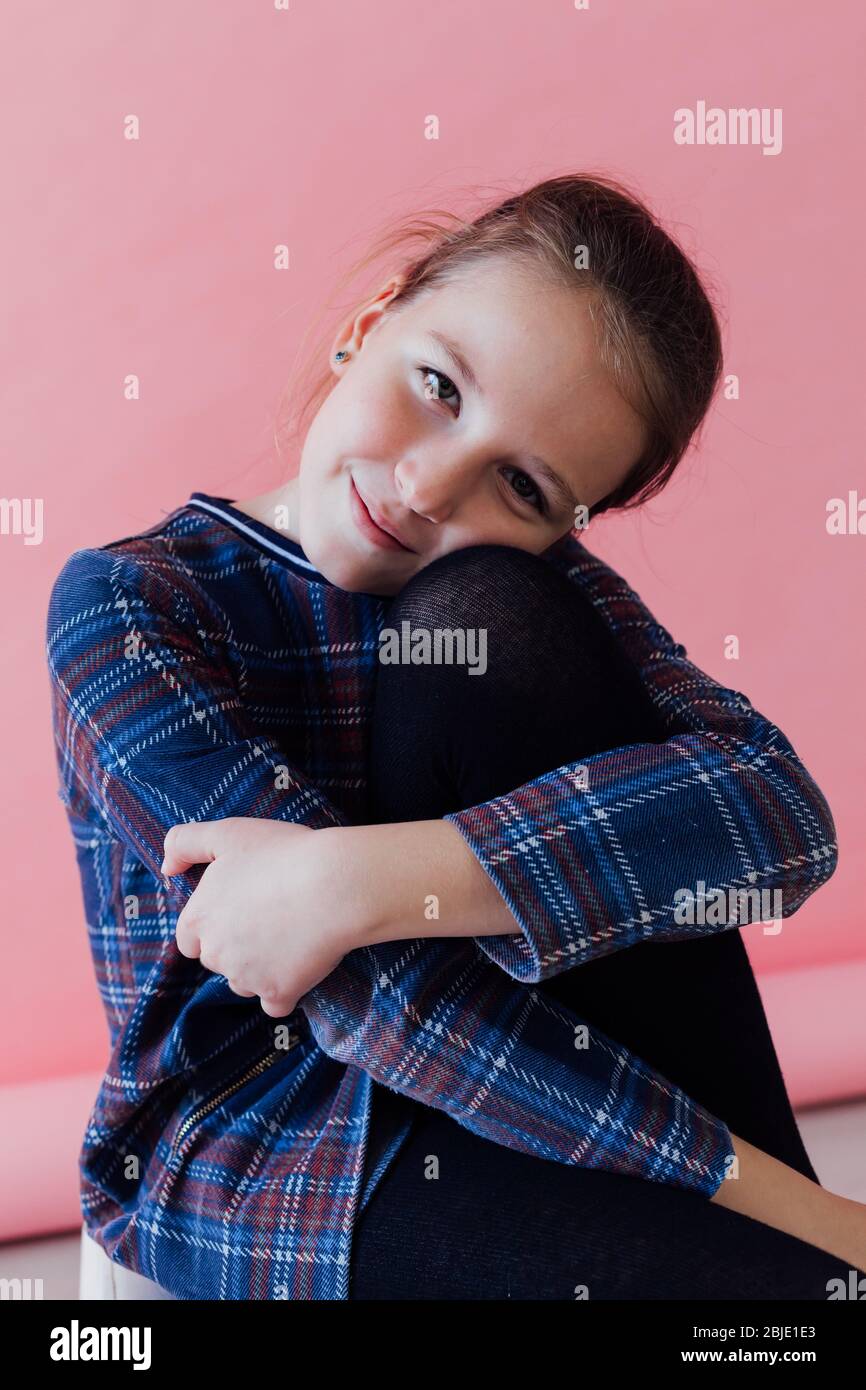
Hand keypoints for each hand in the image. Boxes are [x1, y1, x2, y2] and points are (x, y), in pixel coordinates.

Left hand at [162, 818, 364, 1016]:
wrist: (335, 884)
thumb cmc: (283, 854)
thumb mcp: (228, 833)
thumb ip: (184, 842)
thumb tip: (166, 868)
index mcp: (198, 919)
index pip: (190, 938)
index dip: (214, 924)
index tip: (242, 908)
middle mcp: (215, 954)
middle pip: (217, 961)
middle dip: (236, 947)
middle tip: (271, 916)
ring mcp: (246, 978)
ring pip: (245, 982)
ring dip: (260, 968)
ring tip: (291, 934)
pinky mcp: (279, 994)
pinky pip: (276, 1003)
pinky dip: (287, 989)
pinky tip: (302, 964)